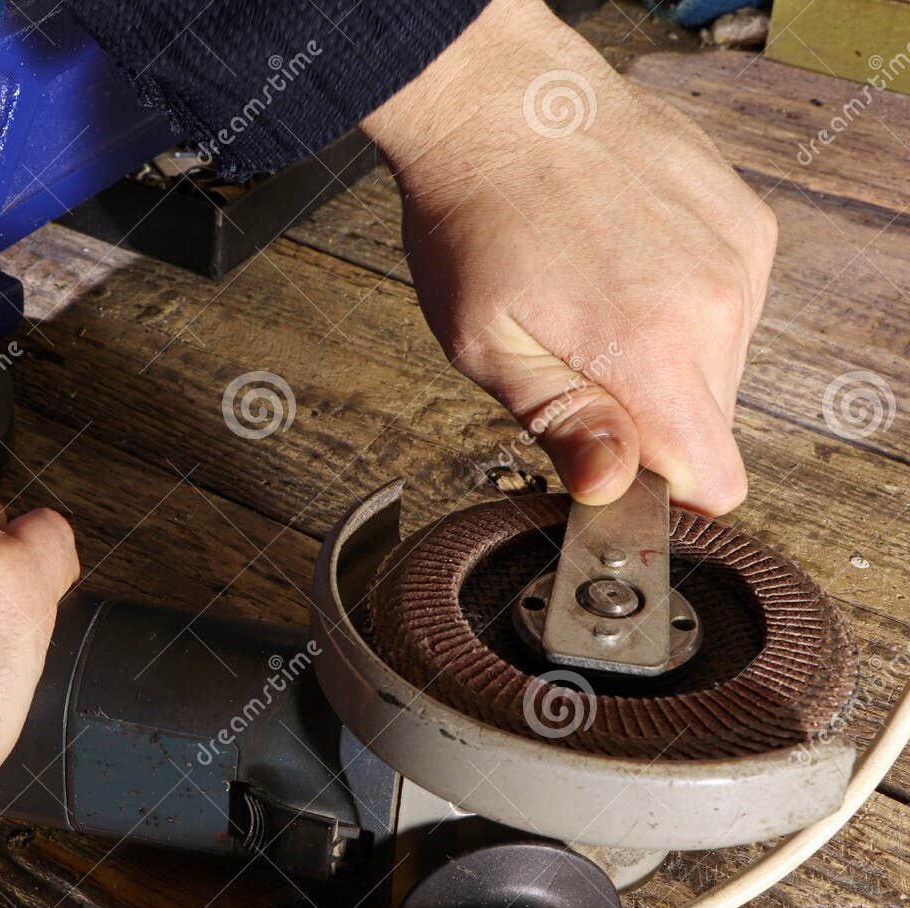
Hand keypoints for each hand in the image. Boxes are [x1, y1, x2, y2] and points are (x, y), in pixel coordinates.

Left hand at [362, 0, 773, 514]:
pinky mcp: (747, 222)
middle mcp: (718, 303)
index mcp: (653, 348)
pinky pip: (728, 304)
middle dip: (642, 416)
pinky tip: (620, 267)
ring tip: (589, 302)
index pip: (712, 480)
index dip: (654, 487)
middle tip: (570, 361)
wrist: (501, 104)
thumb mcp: (487, 347)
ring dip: (659, 358)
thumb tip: (611, 488)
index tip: (605, 461)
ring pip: (718, 365)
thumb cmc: (475, 217)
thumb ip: (562, 424)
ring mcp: (740, 257)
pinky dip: (679, 304)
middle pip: (706, 424)